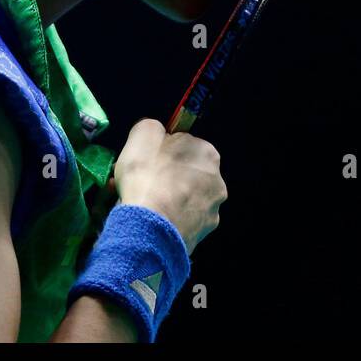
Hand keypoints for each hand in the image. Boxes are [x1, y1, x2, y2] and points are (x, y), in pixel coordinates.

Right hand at [110, 118, 226, 255]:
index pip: (183, 145)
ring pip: (185, 199)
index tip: (146, 162)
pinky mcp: (203, 232)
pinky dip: (169, 220)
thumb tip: (155, 133)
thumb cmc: (147, 175)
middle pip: (186, 173)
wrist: (149, 227)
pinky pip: (183, 221)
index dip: (162, 152)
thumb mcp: (142, 134)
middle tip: (142, 183)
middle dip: (166, 177)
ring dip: (167, 199)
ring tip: (143, 205)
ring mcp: (213, 209)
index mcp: (207, 152)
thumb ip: (152, 127)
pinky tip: (152, 221)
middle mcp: (218, 180)